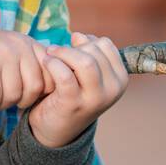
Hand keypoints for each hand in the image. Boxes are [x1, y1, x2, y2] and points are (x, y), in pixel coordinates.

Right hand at [0, 23, 55, 112]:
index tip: (25, 95)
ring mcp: (3, 55)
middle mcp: (19, 47)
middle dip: (21, 101)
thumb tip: (50, 88)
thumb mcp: (9, 50)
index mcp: (27, 43)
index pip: (50, 74)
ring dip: (1, 104)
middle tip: (6, 100)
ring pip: (14, 95)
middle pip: (34, 88)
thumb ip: (28, 63)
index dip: (41, 92)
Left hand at [26, 32, 127, 148]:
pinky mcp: (73, 103)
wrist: (56, 128)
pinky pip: (64, 74)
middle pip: (94, 51)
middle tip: (56, 52)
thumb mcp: (87, 73)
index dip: (86, 40)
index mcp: (120, 79)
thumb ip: (87, 51)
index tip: (72, 47)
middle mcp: (112, 90)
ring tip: (50, 55)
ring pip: (84, 61)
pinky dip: (52, 64)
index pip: (105, 44)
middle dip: (72, 47)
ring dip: (62, 53)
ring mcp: (95, 99)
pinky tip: (45, 62)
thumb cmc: (72, 93)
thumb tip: (78, 35)